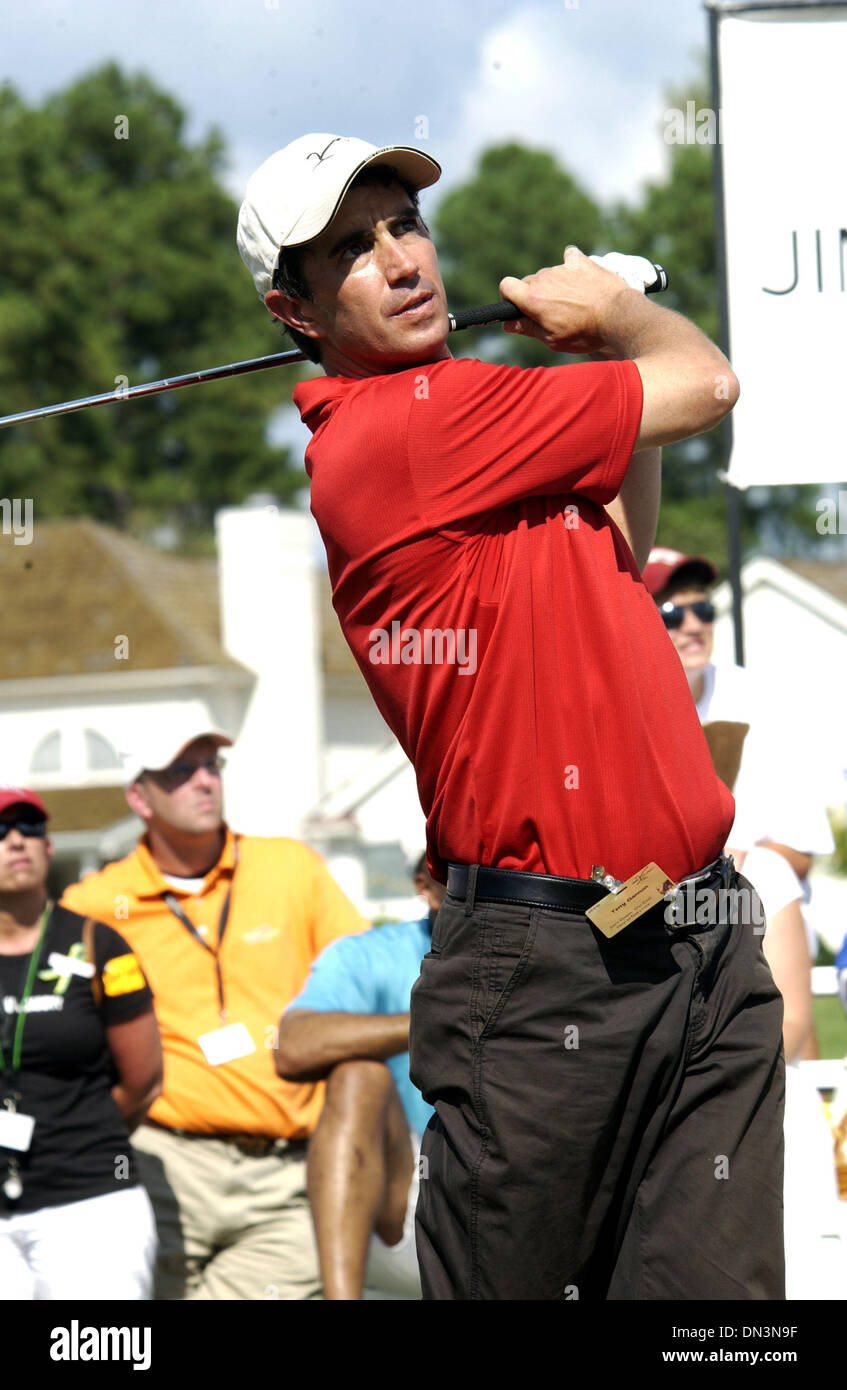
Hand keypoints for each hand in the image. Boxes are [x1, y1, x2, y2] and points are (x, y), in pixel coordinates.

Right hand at [499, 246, 634, 353]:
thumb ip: (528, 329)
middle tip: (553, 312)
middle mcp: (544, 279)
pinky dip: (571, 267)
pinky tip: (582, 279)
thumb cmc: (585, 333)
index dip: (509, 296)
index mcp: (533, 299)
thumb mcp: (553, 339)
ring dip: (555, 285)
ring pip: (549, 274)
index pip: (506, 286)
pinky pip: (569, 258)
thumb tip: (508, 324)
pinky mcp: (580, 261)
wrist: (618, 316)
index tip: (519, 305)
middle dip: (535, 295)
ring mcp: (562, 268)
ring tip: (575, 301)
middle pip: (529, 282)